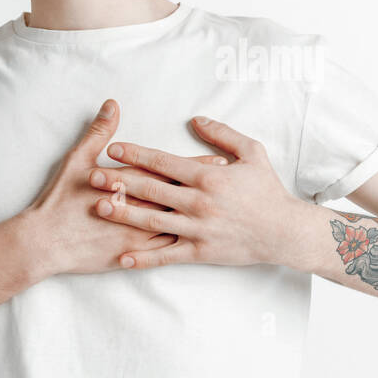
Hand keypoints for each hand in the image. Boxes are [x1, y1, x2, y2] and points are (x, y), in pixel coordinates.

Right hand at [16, 100, 227, 281]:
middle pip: (184, 197)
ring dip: (202, 217)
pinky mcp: (132, 255)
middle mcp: (141, 210)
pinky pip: (165, 252)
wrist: (43, 243)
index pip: (172, 171)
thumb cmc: (59, 200)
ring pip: (179, 225)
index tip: (220, 160)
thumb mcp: (77, 160)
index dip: (197, 165)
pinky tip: (202, 241)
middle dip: (209, 191)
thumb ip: (98, 132)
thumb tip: (112, 106)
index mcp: (132, 184)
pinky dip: (184, 244)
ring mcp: (139, 236)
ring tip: (225, 210)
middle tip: (233, 184)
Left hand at [87, 116, 305, 269]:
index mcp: (208, 176)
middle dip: (119, 181)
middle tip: (93, 176)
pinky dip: (143, 259)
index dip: (136, 154)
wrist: (284, 231)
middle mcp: (198, 202)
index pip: (163, 162)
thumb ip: (222, 134)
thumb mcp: (252, 152)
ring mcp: (197, 228)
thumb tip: (196, 119)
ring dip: (123, 214)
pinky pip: (167, 256)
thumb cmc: (268, 190)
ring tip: (99, 208)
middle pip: (151, 189)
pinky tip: (122, 258)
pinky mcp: (200, 252)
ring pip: (152, 221)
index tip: (113, 148)